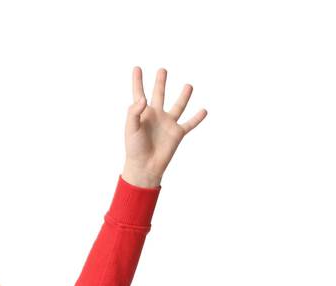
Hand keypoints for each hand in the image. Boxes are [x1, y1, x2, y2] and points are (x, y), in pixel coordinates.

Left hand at [122, 66, 206, 187]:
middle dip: (160, 82)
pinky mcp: (177, 133)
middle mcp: (156, 115)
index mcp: (143, 113)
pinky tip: (204, 111)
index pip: (139, 93)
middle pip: (159, 94)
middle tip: (162, 70)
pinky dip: (197, 118)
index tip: (136, 68)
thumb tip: (143, 98)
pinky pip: (189, 124)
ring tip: (189, 86)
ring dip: (184, 96)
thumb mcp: (131, 128)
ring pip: (178, 106)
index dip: (137, 81)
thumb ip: (134, 111)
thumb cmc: (135, 149)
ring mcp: (168, 123)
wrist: (145, 167)